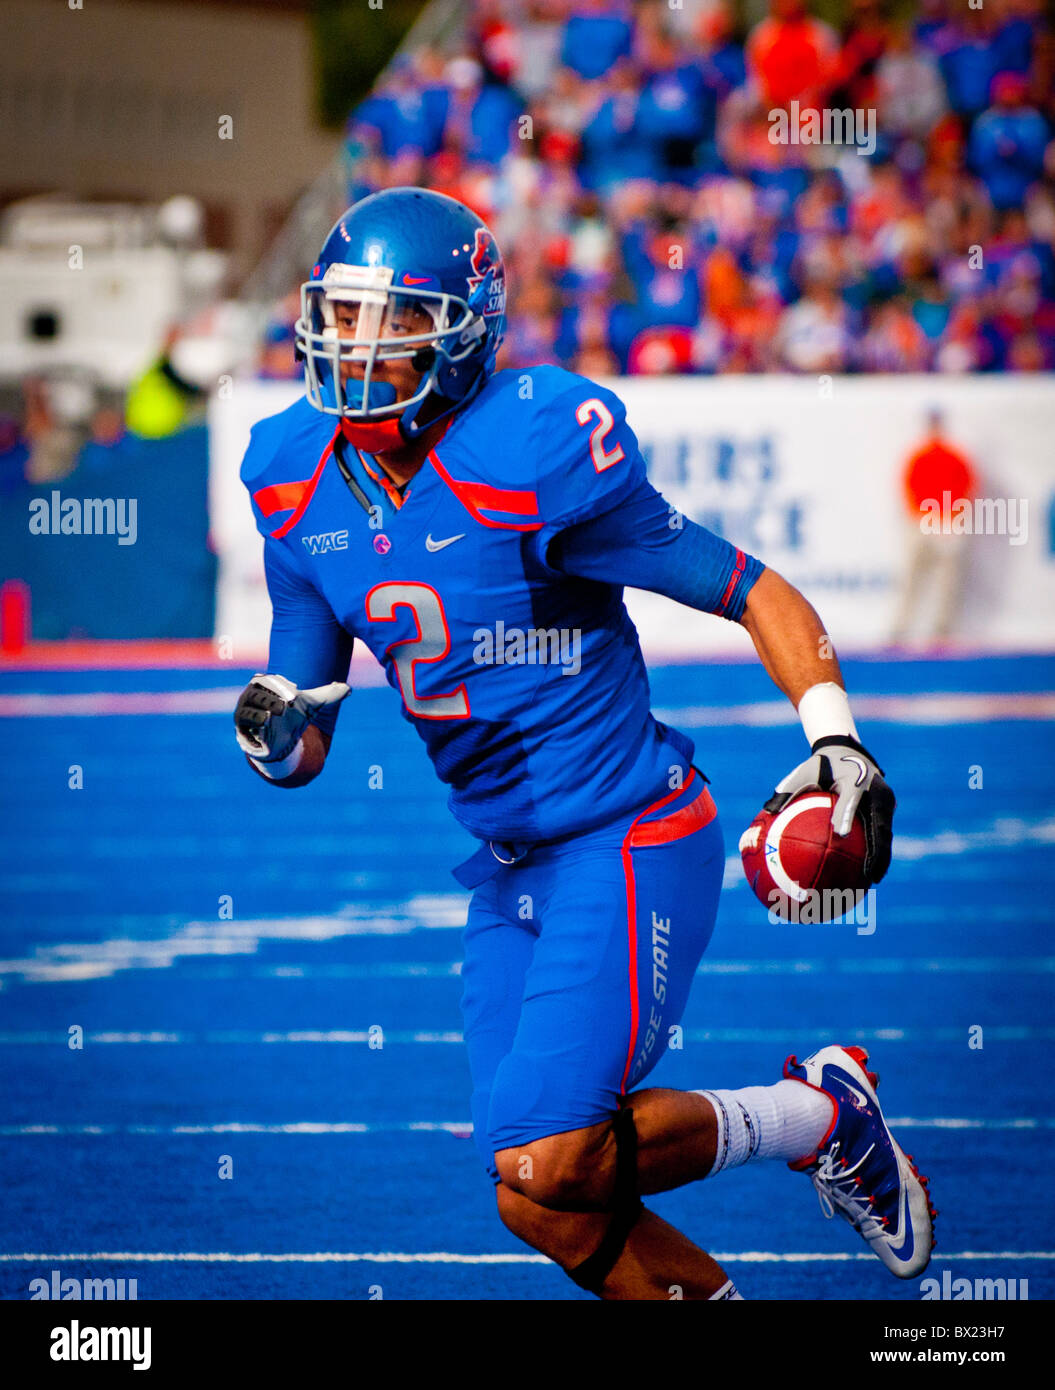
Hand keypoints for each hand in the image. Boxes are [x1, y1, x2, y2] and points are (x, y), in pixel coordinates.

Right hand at [234, 673, 349, 762]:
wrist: (282, 742)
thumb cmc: (292, 717)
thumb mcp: (311, 706)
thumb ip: (328, 696)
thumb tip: (348, 689)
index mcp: (265, 686)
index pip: (268, 681)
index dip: (280, 685)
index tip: (295, 694)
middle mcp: (250, 698)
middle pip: (256, 694)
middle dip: (270, 699)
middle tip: (287, 706)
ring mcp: (244, 714)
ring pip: (247, 711)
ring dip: (260, 713)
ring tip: (272, 716)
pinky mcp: (242, 730)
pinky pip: (244, 727)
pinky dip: (253, 727)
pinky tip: (265, 726)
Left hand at [764, 736, 895, 884]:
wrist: (846, 750)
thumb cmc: (820, 765)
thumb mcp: (802, 772)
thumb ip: (787, 790)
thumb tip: (768, 811)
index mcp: (852, 778)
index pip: (850, 799)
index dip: (846, 815)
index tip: (840, 833)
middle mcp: (873, 789)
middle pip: (878, 823)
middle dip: (876, 850)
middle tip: (868, 874)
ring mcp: (885, 798)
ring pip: (885, 831)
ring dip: (882, 856)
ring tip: (873, 880)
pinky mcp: (887, 805)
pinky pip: (883, 830)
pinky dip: (879, 850)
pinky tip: (870, 871)